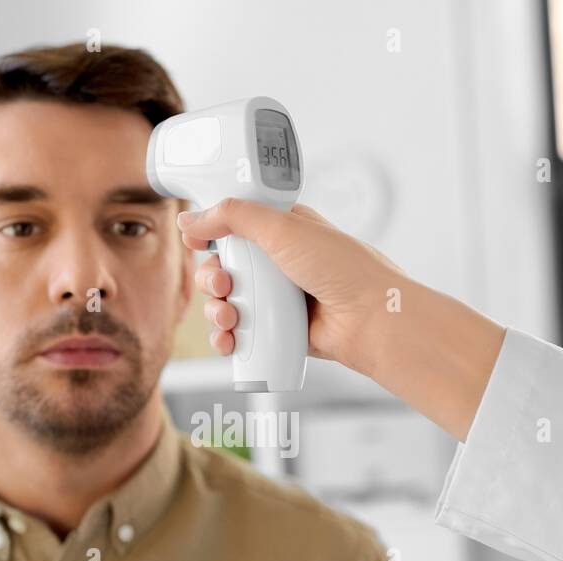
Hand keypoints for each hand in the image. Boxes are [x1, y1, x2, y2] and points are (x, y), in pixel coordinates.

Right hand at [176, 199, 406, 377]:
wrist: (371, 319)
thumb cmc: (342, 269)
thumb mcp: (283, 227)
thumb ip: (234, 216)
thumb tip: (192, 217)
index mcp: (283, 229)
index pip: (234, 226)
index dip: (210, 234)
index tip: (197, 242)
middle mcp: (280, 263)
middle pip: (223, 268)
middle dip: (211, 279)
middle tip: (223, 285)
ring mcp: (278, 298)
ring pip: (228, 303)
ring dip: (216, 311)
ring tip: (228, 318)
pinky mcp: (279, 330)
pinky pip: (242, 335)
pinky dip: (227, 340)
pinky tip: (228, 341)